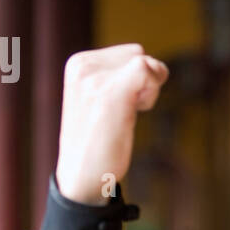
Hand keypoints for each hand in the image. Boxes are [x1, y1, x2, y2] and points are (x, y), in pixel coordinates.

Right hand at [55, 43, 168, 204]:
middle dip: (144, 82)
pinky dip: (152, 93)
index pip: (129, 52)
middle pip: (140, 54)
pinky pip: (148, 70)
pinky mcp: (111, 92)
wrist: (82, 176)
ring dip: (149, 90)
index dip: (136, 79)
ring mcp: (95, 78)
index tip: (119, 104)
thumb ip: (113, 76)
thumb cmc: (97, 141)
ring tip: (124, 115)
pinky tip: (136, 113)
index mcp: (78, 63)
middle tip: (123, 111)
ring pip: (147, 63)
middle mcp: (83, 65)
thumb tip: (151, 64)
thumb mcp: (97, 98)